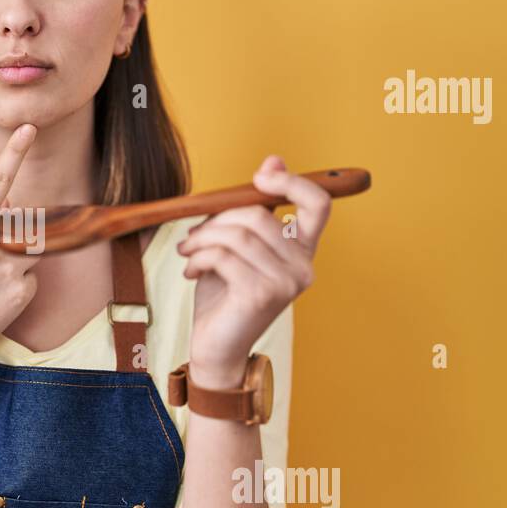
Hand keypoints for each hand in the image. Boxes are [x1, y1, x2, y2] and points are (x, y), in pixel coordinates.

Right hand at [0, 124, 43, 365]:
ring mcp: (9, 268)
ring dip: (15, 266)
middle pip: (28, 225)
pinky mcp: (20, 293)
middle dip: (20, 238)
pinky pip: (30, 282)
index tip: (28, 127)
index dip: (13, 153)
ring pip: (30, 255)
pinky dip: (17, 291)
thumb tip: (14, 202)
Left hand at [176, 154, 330, 388]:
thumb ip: (252, 211)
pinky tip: (191, 270)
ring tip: (188, 251)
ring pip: (238, 234)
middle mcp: (304, 267)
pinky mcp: (262, 295)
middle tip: (193, 235)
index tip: (261, 175)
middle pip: (260, 215)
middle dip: (217, 218)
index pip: (318, 205)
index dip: (293, 182)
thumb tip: (273, 159)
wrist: (216, 349)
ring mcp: (287, 283)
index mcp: (302, 252)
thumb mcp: (236, 247)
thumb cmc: (224, 298)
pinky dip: (200, 257)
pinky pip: (224, 256)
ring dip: (203, 238)